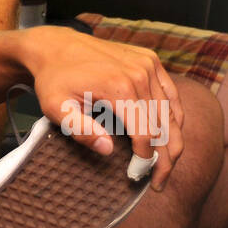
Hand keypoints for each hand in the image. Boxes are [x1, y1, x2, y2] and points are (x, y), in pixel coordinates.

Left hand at [17, 25, 183, 190]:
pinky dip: (174, 117)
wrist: (55, 46)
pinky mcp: (149, 59)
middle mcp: (139, 73)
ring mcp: (147, 64)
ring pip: (171, 111)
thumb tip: (108, 150)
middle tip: (159, 181)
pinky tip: (171, 136)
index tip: (138, 176)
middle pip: (163, 126)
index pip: (145, 133)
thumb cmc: (53, 79)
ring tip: (166, 165)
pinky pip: (171, 93)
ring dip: (173, 142)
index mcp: (119, 87)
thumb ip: (80, 130)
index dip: (145, 160)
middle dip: (164, 159)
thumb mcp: (56, 107)